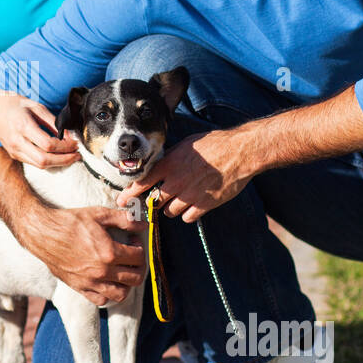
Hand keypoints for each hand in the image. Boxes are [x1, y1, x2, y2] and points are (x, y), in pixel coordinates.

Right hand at [0, 91, 78, 168]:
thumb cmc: (14, 104)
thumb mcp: (35, 106)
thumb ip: (53, 121)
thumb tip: (68, 135)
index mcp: (23, 126)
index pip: (48, 144)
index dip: (65, 146)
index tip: (75, 142)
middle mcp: (17, 141)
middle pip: (44, 160)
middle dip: (64, 160)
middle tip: (77, 154)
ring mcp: (14, 150)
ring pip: (40, 165)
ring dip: (58, 163)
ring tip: (71, 156)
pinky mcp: (14, 154)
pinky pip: (34, 163)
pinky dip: (48, 161)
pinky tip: (58, 156)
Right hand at [17, 204, 146, 305]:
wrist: (42, 233)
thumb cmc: (69, 222)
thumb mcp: (99, 214)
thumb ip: (124, 219)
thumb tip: (144, 224)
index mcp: (109, 253)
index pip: (138, 257)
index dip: (140, 247)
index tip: (132, 240)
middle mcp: (102, 271)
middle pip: (135, 278)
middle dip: (138, 266)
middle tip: (132, 256)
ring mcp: (90, 282)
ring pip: (121, 294)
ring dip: (127, 283)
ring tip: (122, 270)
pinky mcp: (79, 288)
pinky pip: (102, 300)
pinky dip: (108, 293)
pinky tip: (107, 280)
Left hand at [116, 130, 254, 224]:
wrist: (240, 153)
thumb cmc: (214, 144)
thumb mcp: (186, 145)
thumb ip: (171, 158)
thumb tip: (162, 166)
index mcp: (169, 165)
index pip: (142, 183)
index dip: (129, 194)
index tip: (123, 200)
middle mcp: (176, 182)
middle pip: (154, 201)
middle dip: (154, 201)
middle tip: (157, 200)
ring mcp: (190, 195)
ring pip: (169, 212)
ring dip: (171, 208)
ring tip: (180, 199)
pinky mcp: (205, 205)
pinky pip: (187, 217)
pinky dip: (187, 214)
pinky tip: (193, 206)